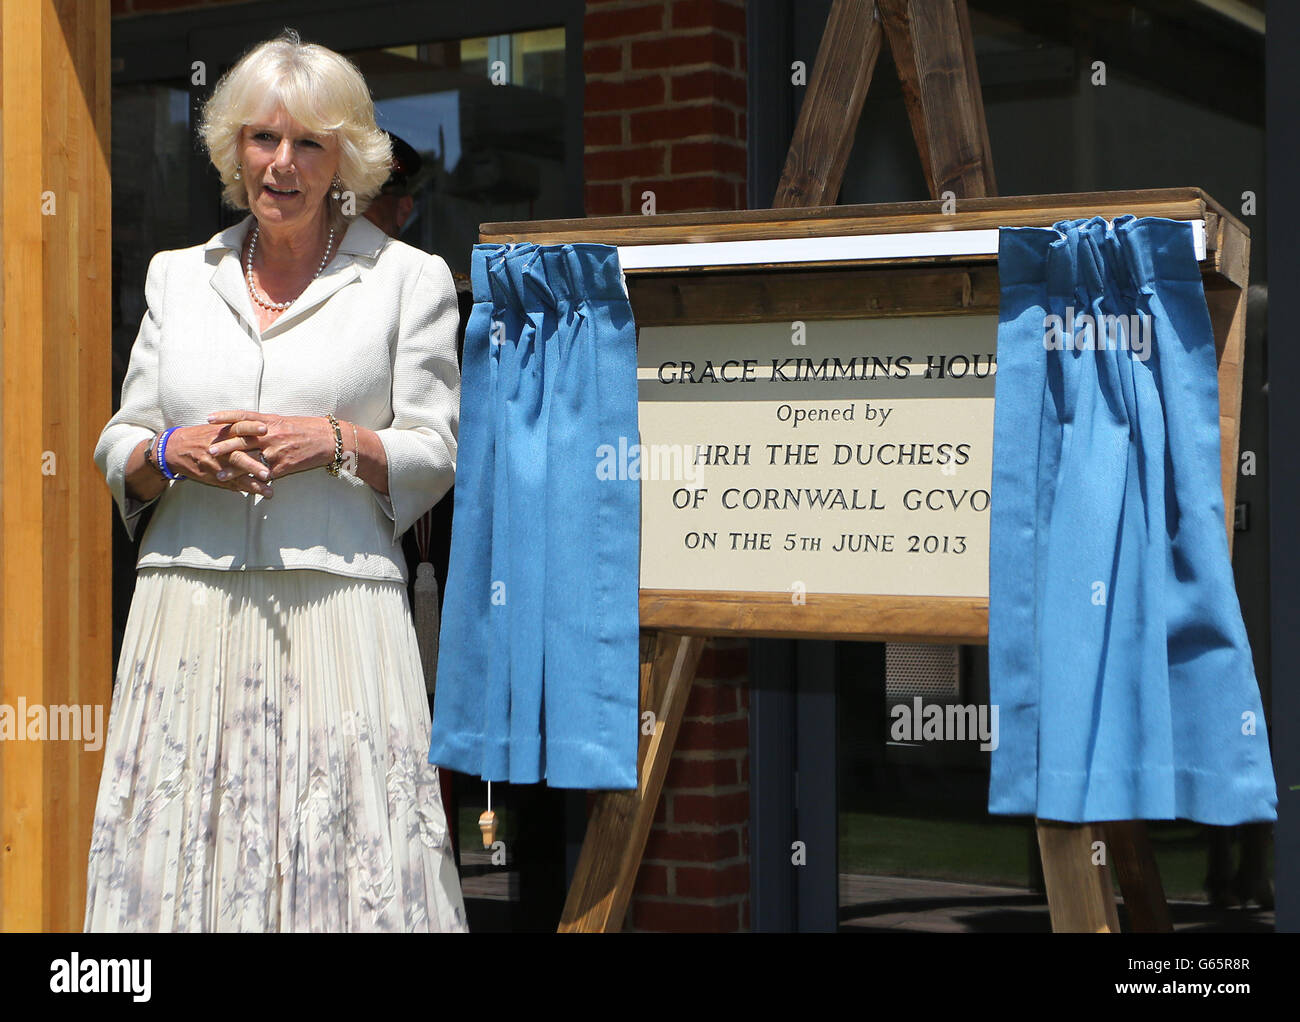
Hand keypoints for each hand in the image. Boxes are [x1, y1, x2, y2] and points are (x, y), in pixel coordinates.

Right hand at [159, 423, 274, 496]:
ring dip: (252, 484)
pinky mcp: (211, 476)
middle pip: (237, 457)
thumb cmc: (199, 437)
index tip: (265, 428)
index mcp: (220, 433)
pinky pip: (229, 484)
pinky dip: (243, 489)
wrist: (172, 449)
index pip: (238, 428)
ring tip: (268, 491)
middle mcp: (218, 449)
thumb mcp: (214, 428)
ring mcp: (215, 465)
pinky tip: (257, 494)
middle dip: (253, 465)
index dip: (251, 427)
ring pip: (235, 475)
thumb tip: (261, 424)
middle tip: (268, 473)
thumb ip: (235, 427)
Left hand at [205, 410, 338, 482]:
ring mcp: (276, 451)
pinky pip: (265, 476)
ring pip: (250, 461)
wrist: (329, 440)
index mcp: (270, 421)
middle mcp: (270, 435)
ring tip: (219, 475)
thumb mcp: (285, 421)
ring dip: (233, 469)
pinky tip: (243, 488)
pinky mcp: (283, 466)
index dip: (225, 416)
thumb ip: (266, 424)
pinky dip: (253, 483)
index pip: (243, 416)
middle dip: (224, 446)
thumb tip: (250, 424)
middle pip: (241, 440)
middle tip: (209, 450)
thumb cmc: (308, 429)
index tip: (209, 418)